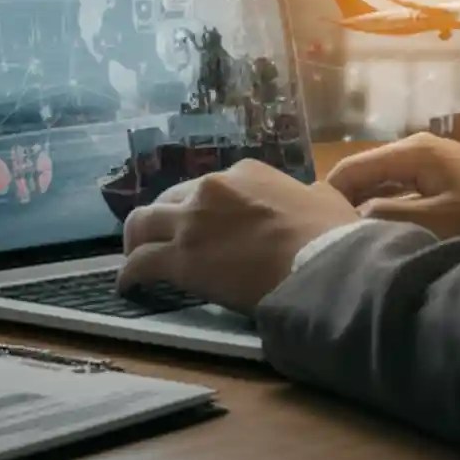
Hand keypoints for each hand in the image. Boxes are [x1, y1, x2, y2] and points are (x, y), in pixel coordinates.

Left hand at [117, 159, 359, 314]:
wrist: (320, 265)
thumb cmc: (330, 235)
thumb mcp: (324, 198)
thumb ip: (305, 194)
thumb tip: (308, 196)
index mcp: (245, 173)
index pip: (209, 186)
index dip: (203, 207)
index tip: (206, 224)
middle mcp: (211, 189)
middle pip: (169, 200)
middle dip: (165, 220)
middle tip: (165, 239)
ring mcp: (192, 223)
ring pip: (142, 224)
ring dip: (136, 240)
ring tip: (135, 257)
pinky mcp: (181, 259)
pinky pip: (140, 264)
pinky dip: (131, 274)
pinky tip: (130, 286)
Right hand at [326, 133, 459, 261]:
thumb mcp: (433, 222)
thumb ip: (384, 217)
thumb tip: (349, 220)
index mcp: (413, 152)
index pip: (352, 167)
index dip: (328, 196)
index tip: (311, 228)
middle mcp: (421, 149)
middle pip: (368, 174)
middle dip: (347, 204)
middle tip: (330, 239)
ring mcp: (437, 164)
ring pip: (387, 185)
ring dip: (371, 210)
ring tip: (355, 242)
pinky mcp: (451, 181)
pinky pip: (408, 193)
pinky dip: (393, 211)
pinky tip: (388, 237)